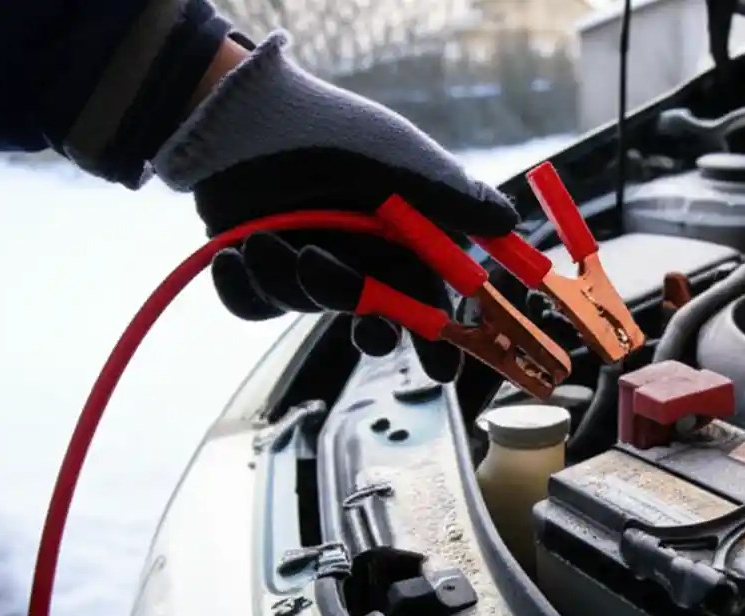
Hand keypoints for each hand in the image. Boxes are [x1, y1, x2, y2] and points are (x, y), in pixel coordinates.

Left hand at [152, 33, 517, 381]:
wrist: (245, 117)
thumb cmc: (335, 133)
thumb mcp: (404, 161)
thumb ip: (455, 196)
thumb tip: (510, 220)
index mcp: (400, 240)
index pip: (428, 299)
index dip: (438, 337)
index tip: (443, 370)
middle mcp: (358, 258)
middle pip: (374, 321)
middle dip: (371, 328)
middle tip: (368, 325)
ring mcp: (306, 266)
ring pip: (309, 307)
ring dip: (291, 280)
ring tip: (266, 238)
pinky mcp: (258, 270)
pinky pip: (254, 306)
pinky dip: (243, 288)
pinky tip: (234, 255)